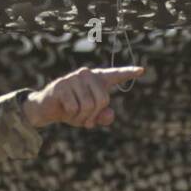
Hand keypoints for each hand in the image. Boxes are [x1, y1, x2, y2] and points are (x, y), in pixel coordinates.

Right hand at [23, 66, 144, 127]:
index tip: (141, 71)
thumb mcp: (90, 117)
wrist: (48, 109)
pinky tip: (64, 110)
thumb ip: (103, 116)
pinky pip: (74, 108)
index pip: (115, 75)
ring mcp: (74, 78)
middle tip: (85, 119)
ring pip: (88, 105)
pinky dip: (71, 116)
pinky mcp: (62, 85)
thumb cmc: (73, 110)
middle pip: (103, 99)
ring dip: (81, 118)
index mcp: (97, 80)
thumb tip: (110, 115)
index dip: (128, 73)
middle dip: (94, 115)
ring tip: (74, 115)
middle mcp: (87, 74)